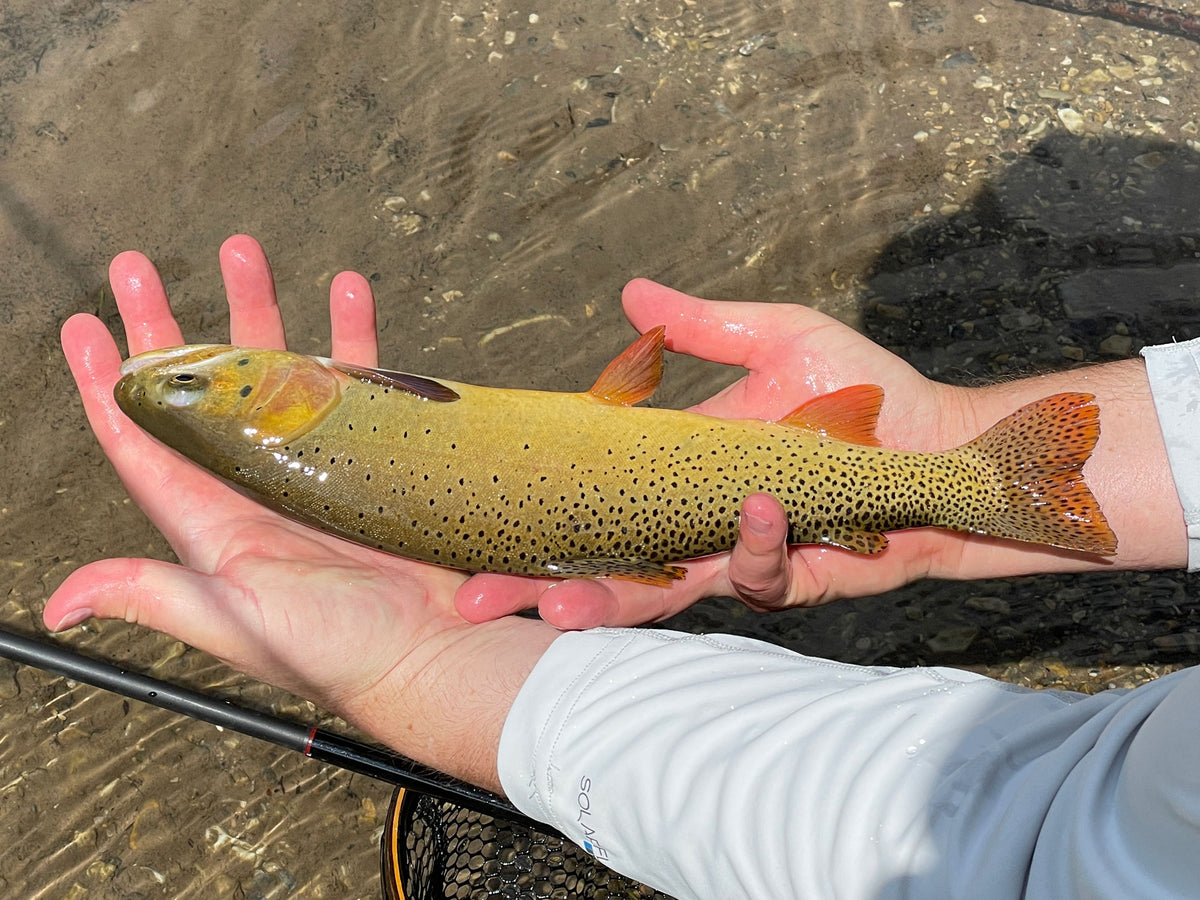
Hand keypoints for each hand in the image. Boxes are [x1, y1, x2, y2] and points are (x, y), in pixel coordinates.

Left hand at [45, 236, 556, 791]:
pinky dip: (353, 333)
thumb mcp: (236, 621)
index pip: (143, 438)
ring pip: (277, 369)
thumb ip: (154, 596)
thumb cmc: (337, 653)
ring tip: (243, 251)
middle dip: (168, 322)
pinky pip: (359, 380)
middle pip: (203, 387)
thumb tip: (63, 601)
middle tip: (139, 263)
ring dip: (258, 309)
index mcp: (213, 518)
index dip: (108, 381)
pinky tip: (348, 292)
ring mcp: (319, 463)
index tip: (82, 324)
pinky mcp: (375, 454)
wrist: (432, 653)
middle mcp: (258, 482)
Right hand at [458, 280, 1185, 626]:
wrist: (939, 446)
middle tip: (472, 602)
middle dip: (537, 586)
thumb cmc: (862, 390)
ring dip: (608, 598)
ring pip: (657, 591)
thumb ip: (703, 324)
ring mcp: (734, 553)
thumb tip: (629, 291)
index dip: (531, 515)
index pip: (589, 493)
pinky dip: (751, 544)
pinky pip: (755, 571)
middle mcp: (689, 518)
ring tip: (557, 602)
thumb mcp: (776, 337)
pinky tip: (754, 507)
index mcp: (674, 466)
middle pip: (600, 560)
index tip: (467, 528)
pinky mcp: (788, 576)